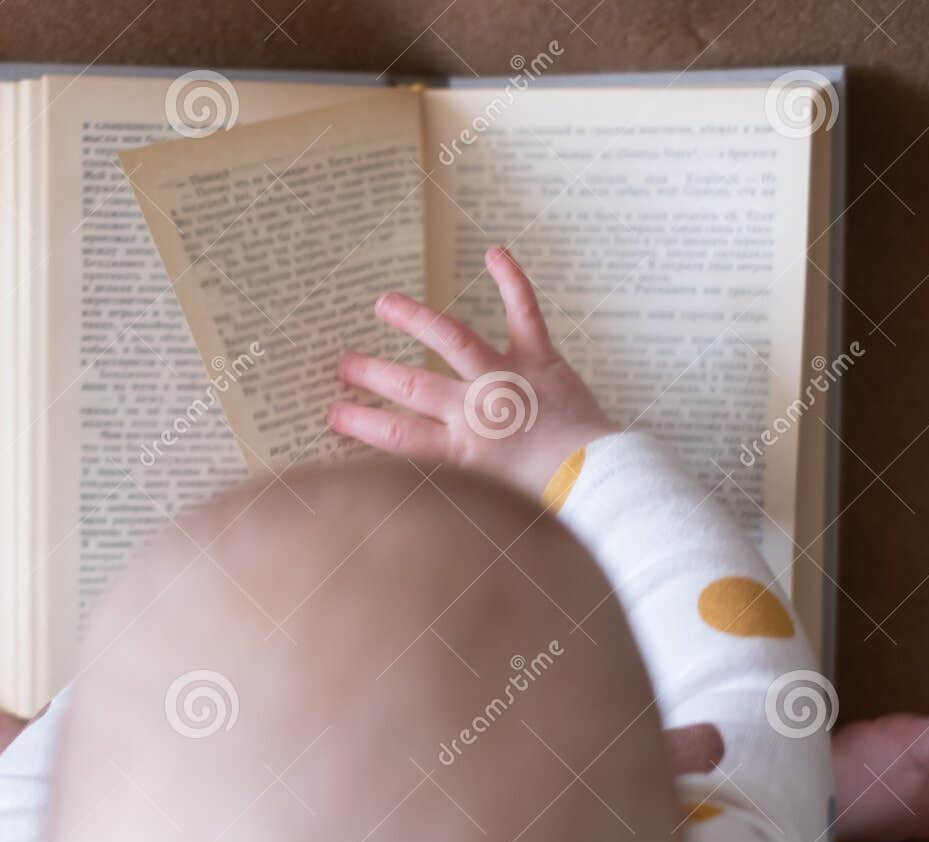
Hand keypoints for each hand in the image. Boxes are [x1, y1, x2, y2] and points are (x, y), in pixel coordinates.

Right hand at [330, 247, 615, 497]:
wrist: (595, 482)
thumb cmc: (544, 500)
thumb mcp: (485, 501)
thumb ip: (449, 486)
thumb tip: (408, 491)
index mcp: (460, 451)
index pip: (398, 435)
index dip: (362, 422)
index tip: (333, 412)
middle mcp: (476, 409)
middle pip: (412, 387)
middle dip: (372, 374)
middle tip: (343, 363)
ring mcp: (507, 379)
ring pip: (452, 339)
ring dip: (415, 318)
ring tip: (383, 303)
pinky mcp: (541, 360)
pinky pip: (523, 312)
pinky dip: (511, 280)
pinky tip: (494, 252)